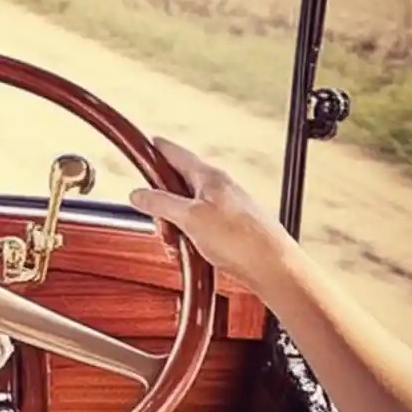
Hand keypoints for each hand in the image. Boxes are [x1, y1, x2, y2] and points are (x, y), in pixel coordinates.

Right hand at [129, 137, 296, 286]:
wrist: (273, 267)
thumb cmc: (242, 240)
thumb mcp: (190, 218)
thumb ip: (160, 203)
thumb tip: (138, 194)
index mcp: (210, 177)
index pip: (177, 154)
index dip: (158, 149)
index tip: (147, 143)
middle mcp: (218, 189)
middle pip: (177, 186)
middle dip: (162, 205)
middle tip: (160, 221)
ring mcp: (224, 208)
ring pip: (186, 210)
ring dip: (175, 226)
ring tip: (180, 243)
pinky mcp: (229, 229)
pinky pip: (198, 227)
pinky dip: (189, 238)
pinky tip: (192, 251)